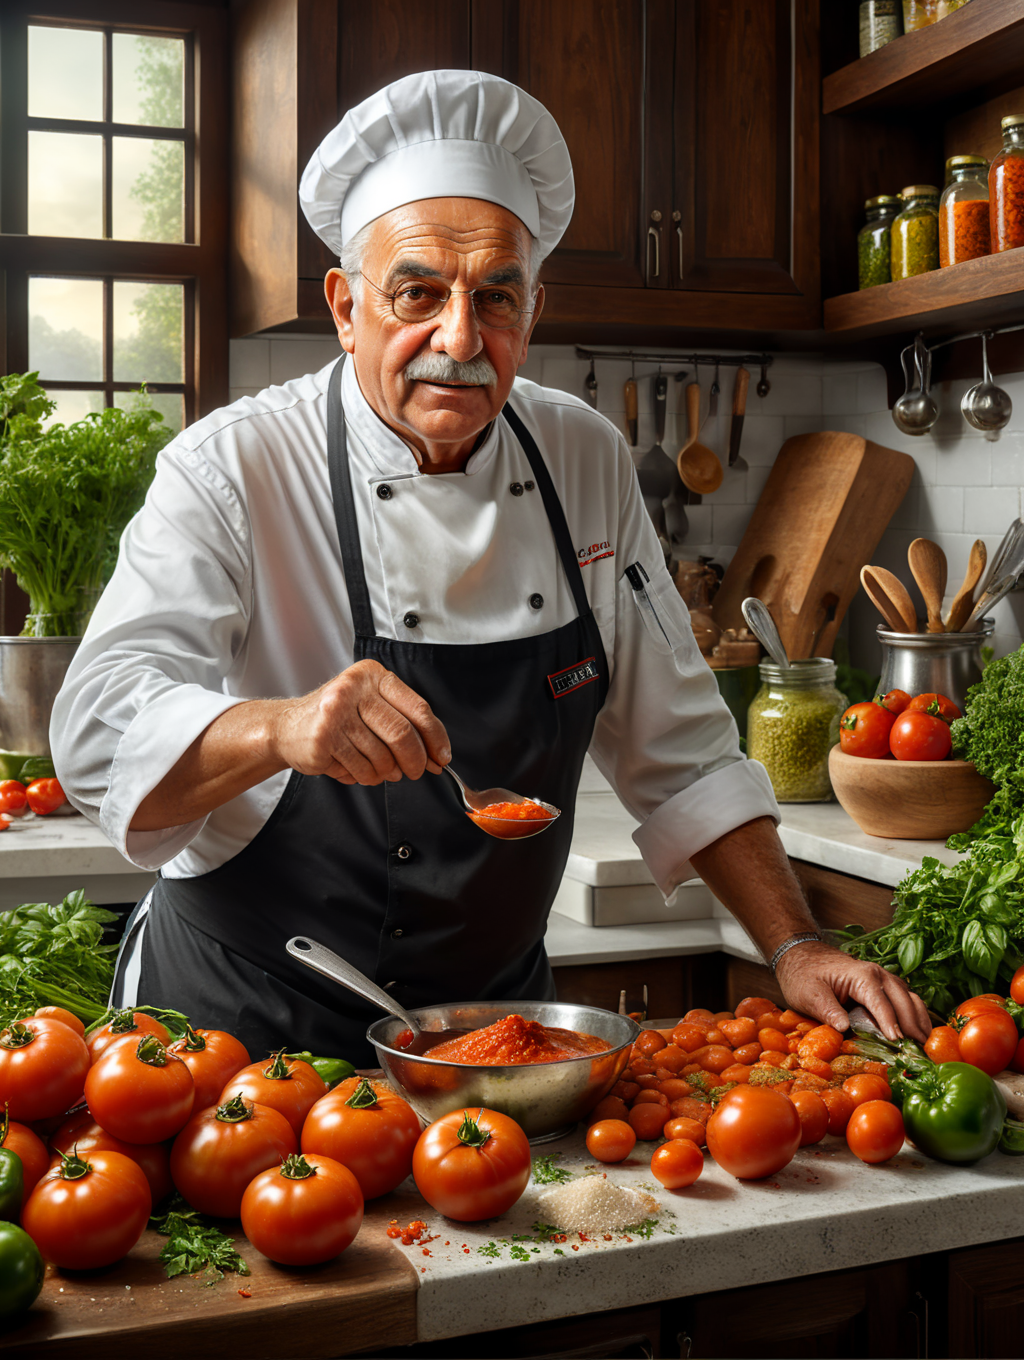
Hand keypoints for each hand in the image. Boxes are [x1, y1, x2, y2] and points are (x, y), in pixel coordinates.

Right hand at [270, 659, 450, 785]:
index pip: (417, 708)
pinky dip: (365, 777)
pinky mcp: (323, 736)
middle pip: (402, 733)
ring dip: (386, 772)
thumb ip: (404, 722)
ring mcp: (336, 711)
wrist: (286, 727)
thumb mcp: (370, 706)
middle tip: (415, 772)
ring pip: (382, 756)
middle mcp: (354, 688)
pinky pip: (361, 768)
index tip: (441, 756)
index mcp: (373, 675)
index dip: (435, 737)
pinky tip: (355, 768)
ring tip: (377, 769)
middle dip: (414, 760)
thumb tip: (436, 754)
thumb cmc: (335, 718)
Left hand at [774, 940, 930, 1043]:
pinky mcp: (886, 987)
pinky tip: (920, 1036)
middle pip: (904, 1002)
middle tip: (920, 1054)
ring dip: (920, 1023)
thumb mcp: (809, 993)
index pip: (882, 1003)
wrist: (803, 956)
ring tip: (926, 1049)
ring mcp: (886, 980)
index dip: (891, 1024)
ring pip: (912, 1001)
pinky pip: (908, 1002)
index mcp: (862, 976)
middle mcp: (880, 975)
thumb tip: (843, 1028)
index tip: (899, 1043)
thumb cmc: (804, 975)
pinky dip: (916, 1018)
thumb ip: (827, 1010)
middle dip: (913, 1027)